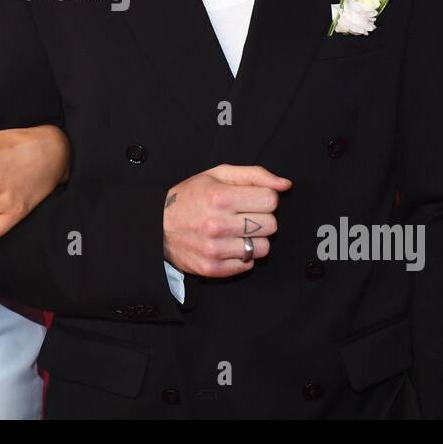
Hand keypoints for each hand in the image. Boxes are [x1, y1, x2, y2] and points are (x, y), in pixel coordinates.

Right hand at [162, 164, 292, 277]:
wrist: (157, 226)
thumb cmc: (189, 198)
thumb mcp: (217, 175)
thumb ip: (255, 175)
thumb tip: (285, 185)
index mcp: (220, 197)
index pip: (271, 200)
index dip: (264, 197)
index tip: (251, 199)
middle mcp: (218, 224)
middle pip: (271, 224)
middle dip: (261, 218)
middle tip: (243, 215)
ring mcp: (216, 249)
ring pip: (263, 248)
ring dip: (254, 239)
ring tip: (236, 232)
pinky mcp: (213, 268)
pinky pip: (248, 264)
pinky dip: (242, 256)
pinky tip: (228, 245)